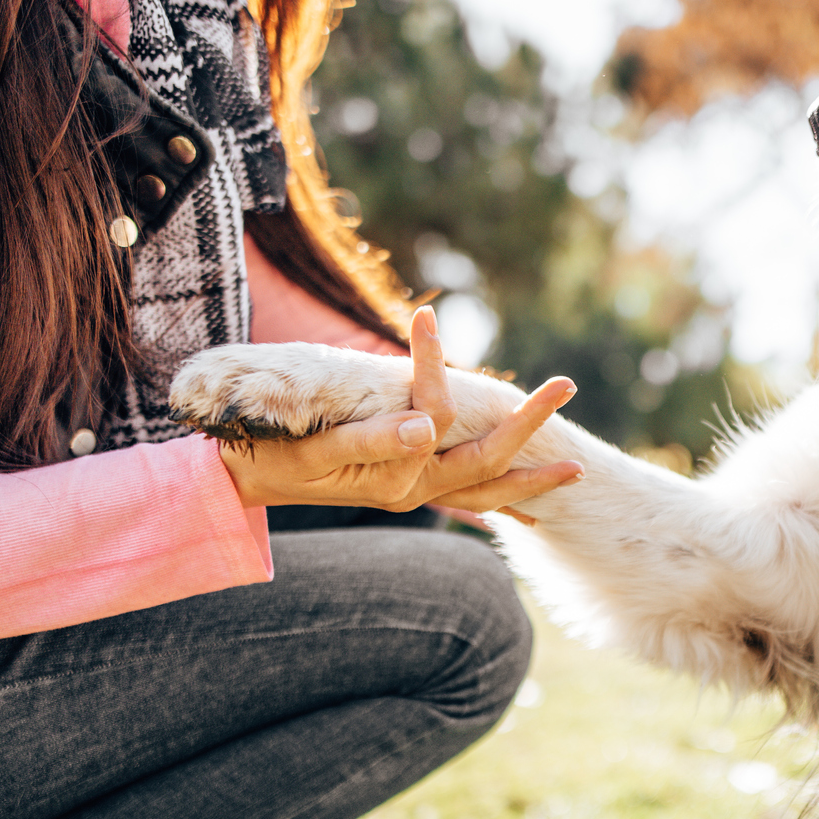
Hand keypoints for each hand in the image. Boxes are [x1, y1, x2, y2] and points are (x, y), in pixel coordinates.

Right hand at [215, 307, 583, 513]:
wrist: (241, 484)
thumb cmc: (270, 457)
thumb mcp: (314, 448)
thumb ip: (372, 439)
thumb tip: (429, 424)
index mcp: (394, 476)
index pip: (434, 412)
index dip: (433, 365)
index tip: (425, 316)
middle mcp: (413, 490)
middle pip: (486, 459)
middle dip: (529, 425)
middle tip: (567, 384)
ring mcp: (413, 494)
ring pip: (485, 488)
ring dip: (530, 476)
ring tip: (577, 469)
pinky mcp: (407, 490)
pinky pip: (466, 500)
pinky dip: (499, 497)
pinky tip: (524, 502)